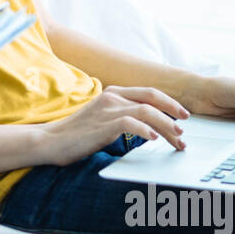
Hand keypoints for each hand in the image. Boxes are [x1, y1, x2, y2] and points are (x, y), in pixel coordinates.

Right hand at [43, 85, 190, 163]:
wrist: (50, 141)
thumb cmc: (75, 135)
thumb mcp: (101, 120)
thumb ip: (121, 117)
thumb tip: (148, 127)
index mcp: (112, 93)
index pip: (148, 92)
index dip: (169, 102)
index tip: (182, 115)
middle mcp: (111, 96)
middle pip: (152, 98)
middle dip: (173, 111)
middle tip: (185, 126)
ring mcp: (107, 109)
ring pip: (147, 112)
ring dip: (166, 125)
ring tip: (177, 138)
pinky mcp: (103, 124)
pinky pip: (132, 123)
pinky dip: (147, 131)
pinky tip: (154, 140)